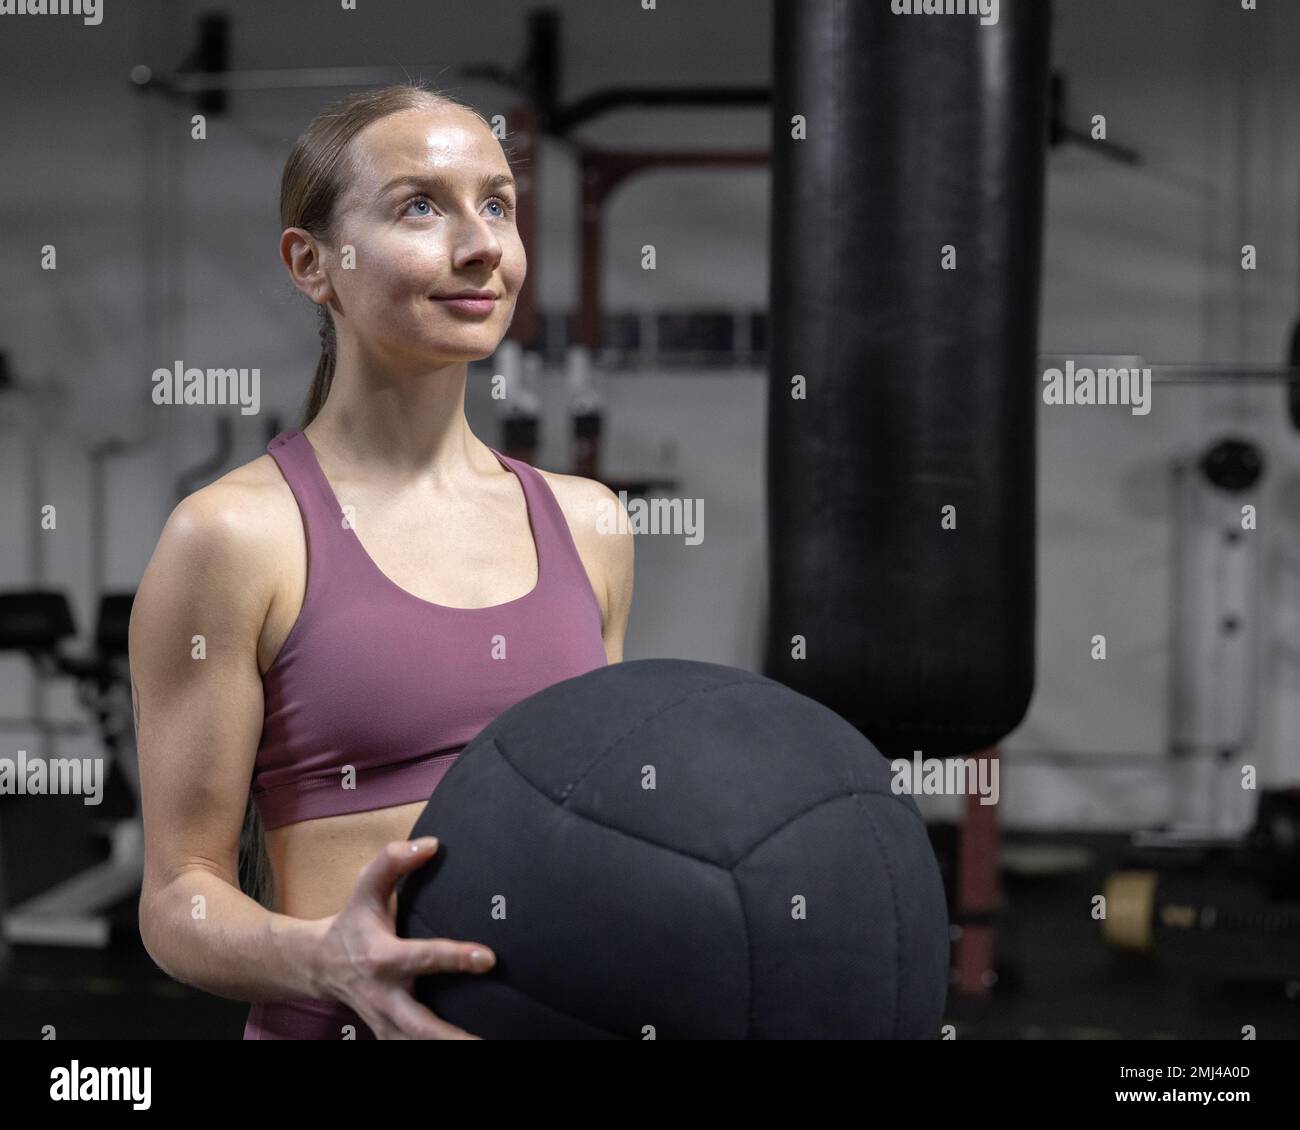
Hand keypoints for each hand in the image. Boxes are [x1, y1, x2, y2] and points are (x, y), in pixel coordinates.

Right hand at [310, 837, 495, 1038]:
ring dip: (447, 1047)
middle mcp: (385, 996)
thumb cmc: (353, 922)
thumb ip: (394, 861)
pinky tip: (469, 1045)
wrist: (318, 964)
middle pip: (418, 1025)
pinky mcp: (390, 1035)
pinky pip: (411, 1049)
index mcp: (383, 957)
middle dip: (449, 1037)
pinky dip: (438, 1049)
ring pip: (414, 1044)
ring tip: (484, 1049)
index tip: (488, 958)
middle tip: (483, 1042)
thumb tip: (432, 845)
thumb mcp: (366, 887)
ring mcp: (386, 1022)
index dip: (455, 957)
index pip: (424, 957)